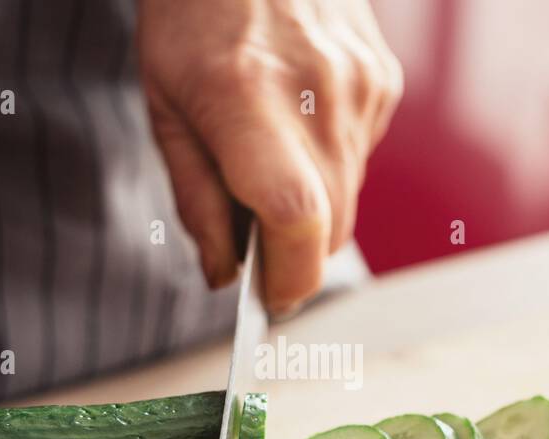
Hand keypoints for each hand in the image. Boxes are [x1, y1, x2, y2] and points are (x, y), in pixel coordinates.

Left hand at [138, 0, 402, 312]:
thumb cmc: (193, 14)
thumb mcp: (165, 107)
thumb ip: (197, 201)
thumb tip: (225, 276)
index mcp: (245, 97)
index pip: (296, 218)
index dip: (288, 277)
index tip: (269, 300)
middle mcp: (316, 92)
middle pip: (330, 225)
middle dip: (294, 253)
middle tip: (255, 242)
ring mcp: (361, 84)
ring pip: (348, 197)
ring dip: (312, 205)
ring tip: (268, 157)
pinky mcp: (383, 79)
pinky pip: (361, 156)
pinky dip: (329, 162)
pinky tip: (297, 119)